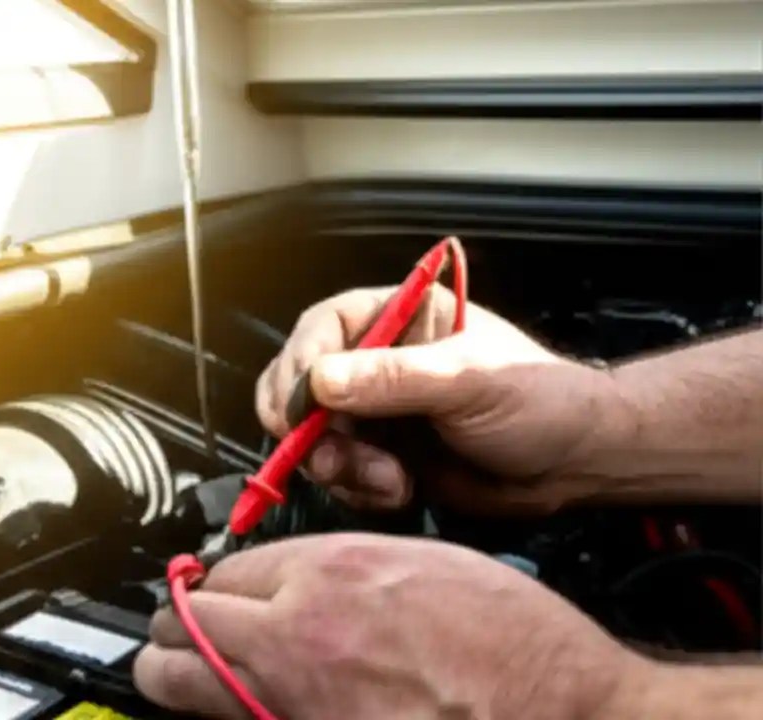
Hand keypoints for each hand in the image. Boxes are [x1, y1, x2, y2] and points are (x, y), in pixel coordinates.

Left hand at [134, 533, 646, 719]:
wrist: (565, 712)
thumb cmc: (514, 642)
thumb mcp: (424, 564)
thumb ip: (342, 569)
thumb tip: (292, 580)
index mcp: (331, 571)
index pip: (226, 569)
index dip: (213, 582)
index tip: (209, 590)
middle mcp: (298, 631)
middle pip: (187, 621)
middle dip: (176, 624)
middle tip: (176, 628)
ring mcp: (294, 698)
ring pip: (184, 680)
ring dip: (170, 671)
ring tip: (168, 670)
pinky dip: (218, 714)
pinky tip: (225, 708)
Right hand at [255, 286, 631, 513]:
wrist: (578, 463)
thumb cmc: (542, 400)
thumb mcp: (469, 381)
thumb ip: (394, 379)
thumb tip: (320, 380)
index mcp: (398, 317)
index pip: (321, 330)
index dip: (300, 368)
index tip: (300, 411)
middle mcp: (375, 360)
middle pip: (299, 387)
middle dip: (310, 430)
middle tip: (334, 458)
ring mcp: (374, 411)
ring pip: (312, 438)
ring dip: (338, 466)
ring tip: (389, 479)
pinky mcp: (380, 456)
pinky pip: (338, 474)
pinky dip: (357, 489)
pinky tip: (399, 490)